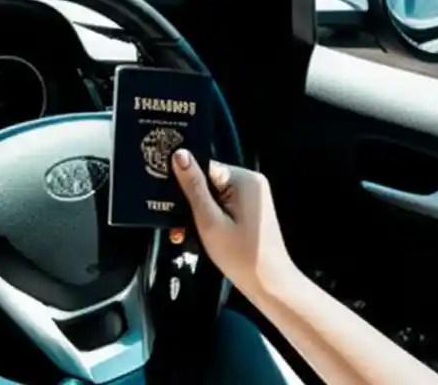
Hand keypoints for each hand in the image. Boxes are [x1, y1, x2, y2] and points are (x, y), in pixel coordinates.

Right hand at [171, 149, 297, 298]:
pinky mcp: (251, 208)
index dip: (184, 182)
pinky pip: (223, 204)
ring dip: (198, 212)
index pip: (204, 167)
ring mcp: (253, 195)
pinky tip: (201, 233)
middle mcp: (251, 181)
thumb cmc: (240, 255)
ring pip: (213, 194)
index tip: (167, 199)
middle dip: (190, 201)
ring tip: (184, 232)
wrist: (270, 284)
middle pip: (208, 180)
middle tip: (176, 224)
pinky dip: (210, 216)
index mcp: (243, 179)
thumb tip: (179, 154)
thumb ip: (194, 187)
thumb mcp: (210, 221)